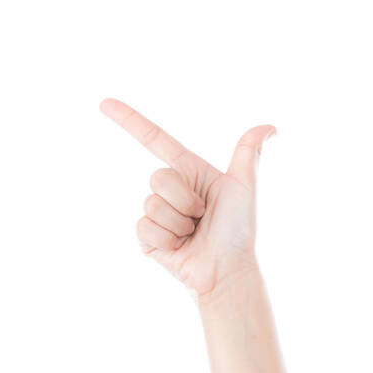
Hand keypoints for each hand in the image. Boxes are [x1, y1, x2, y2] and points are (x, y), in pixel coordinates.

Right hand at [99, 97, 276, 298]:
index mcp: (189, 171)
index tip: (103, 103)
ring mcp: (157, 213)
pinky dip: (167, 239)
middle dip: (185, 199)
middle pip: (159, 177)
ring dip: (179, 222)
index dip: (129, 120)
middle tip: (202, 216)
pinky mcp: (147, 237)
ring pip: (153, 204)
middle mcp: (171, 189)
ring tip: (193, 233)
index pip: (155, 139)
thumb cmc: (238, 229)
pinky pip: (145, 227)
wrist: (227, 269)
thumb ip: (248, 154)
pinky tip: (180, 247)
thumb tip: (269, 126)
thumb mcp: (244, 187)